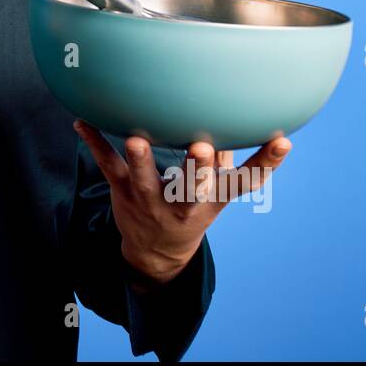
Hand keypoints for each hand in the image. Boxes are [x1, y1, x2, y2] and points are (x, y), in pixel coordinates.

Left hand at [74, 120, 291, 288]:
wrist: (158, 250)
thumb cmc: (193, 205)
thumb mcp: (217, 192)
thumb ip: (228, 158)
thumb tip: (240, 114)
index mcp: (214, 198)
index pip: (247, 182)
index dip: (267, 163)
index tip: (283, 141)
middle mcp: (185, 202)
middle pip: (194, 186)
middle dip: (199, 168)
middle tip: (203, 148)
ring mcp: (152, 198)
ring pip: (146, 180)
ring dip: (141, 160)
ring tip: (137, 140)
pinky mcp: (123, 192)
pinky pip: (108, 166)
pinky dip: (95, 144)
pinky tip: (82, 123)